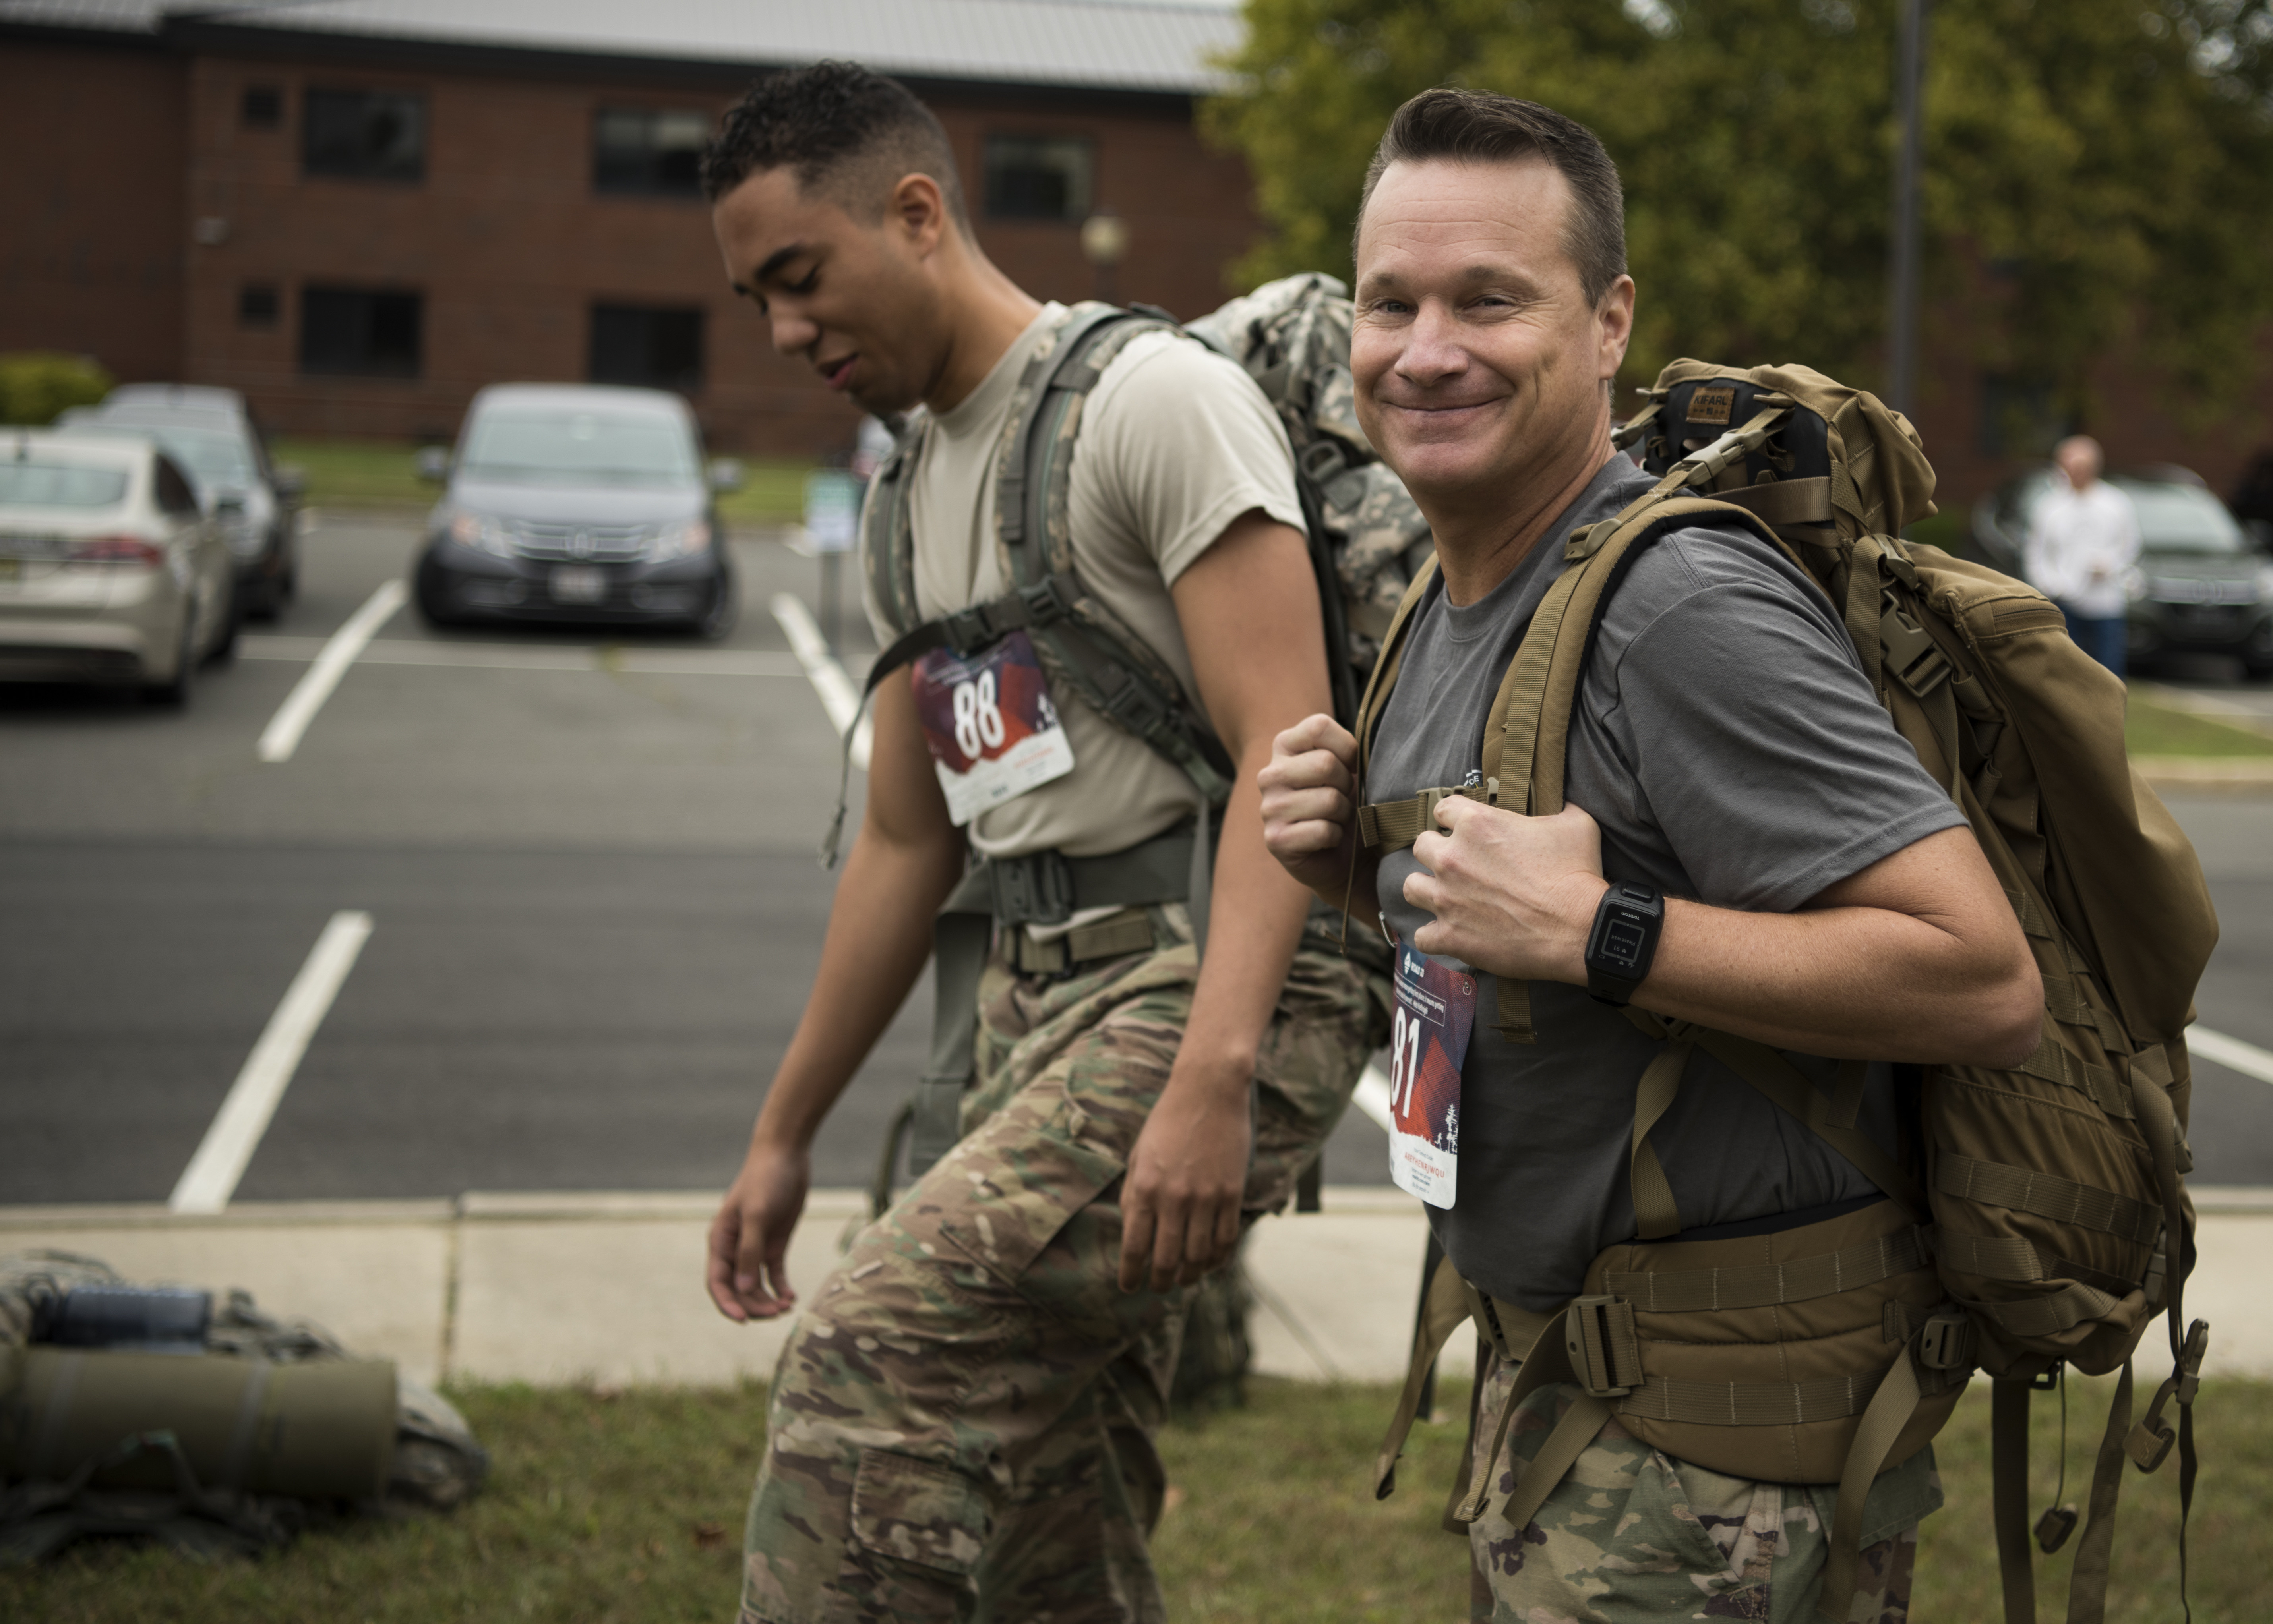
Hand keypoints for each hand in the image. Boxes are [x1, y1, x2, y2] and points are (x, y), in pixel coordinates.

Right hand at [706, 1138, 811, 1321]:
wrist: (786, 1155)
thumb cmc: (766, 1179)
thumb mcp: (758, 1215)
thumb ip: (750, 1251)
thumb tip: (744, 1289)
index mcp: (721, 1240)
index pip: (718, 1282)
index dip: (728, 1304)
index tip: (744, 1320)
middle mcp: (735, 1248)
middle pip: (738, 1288)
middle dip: (754, 1304)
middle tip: (776, 1313)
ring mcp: (755, 1246)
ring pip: (756, 1285)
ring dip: (767, 1299)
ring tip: (786, 1307)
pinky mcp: (774, 1243)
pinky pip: (774, 1273)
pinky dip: (780, 1287)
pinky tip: (791, 1297)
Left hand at [1119, 1063, 1250, 1292]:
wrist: (1208, 1091)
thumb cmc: (1167, 1121)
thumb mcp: (1138, 1156)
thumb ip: (1134, 1195)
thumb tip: (1132, 1233)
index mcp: (1145, 1188)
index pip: (1134, 1247)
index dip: (1130, 1274)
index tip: (1129, 1287)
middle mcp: (1174, 1198)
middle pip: (1167, 1259)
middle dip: (1161, 1282)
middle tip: (1158, 1289)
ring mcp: (1206, 1197)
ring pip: (1198, 1256)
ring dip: (1190, 1276)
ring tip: (1184, 1280)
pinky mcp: (1231, 1193)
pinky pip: (1226, 1239)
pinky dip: (1217, 1259)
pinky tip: (1210, 1264)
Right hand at [1259, 712, 1359, 893]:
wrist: (1341, 856)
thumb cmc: (1345, 804)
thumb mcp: (1348, 768)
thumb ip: (1349, 750)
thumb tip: (1364, 748)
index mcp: (1285, 746)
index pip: (1319, 727)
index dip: (1347, 748)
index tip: (1350, 767)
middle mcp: (1270, 774)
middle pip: (1325, 764)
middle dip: (1347, 786)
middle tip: (1343, 799)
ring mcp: (1269, 808)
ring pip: (1329, 800)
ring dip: (1344, 814)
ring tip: (1336, 820)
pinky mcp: (1275, 840)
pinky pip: (1323, 830)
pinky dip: (1335, 837)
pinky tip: (1327, 839)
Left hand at [1405, 798, 1608, 980]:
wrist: (1580, 927)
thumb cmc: (1578, 874)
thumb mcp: (1575, 823)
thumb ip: (1557, 806)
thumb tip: (1560, 799)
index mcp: (1477, 824)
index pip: (1443, 808)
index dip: (1454, 818)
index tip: (1464, 830)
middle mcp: (1453, 858)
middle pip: (1422, 846)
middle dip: (1437, 853)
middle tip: (1459, 865)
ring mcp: (1447, 898)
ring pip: (1411, 887)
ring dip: (1427, 890)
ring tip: (1446, 897)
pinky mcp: (1450, 935)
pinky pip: (1422, 936)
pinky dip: (1433, 936)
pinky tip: (1448, 934)